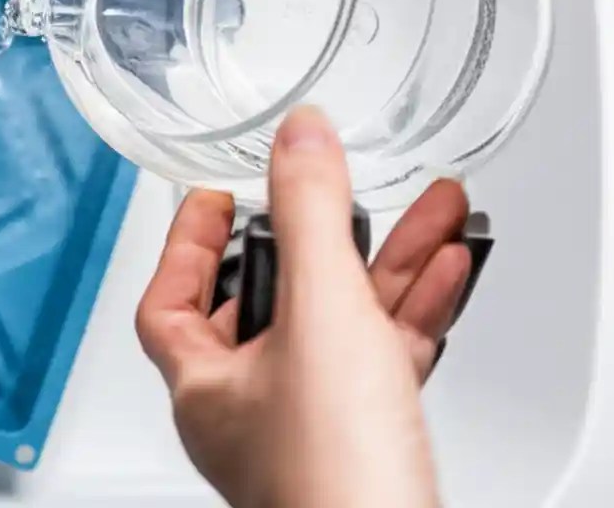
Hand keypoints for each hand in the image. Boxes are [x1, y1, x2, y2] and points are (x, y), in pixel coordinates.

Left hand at [135, 107, 472, 507]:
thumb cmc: (333, 477)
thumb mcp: (320, 314)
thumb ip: (310, 217)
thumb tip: (297, 138)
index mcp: (205, 384)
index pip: (169, 299)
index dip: (187, 244)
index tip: (211, 198)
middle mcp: (250, 407)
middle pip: (273, 301)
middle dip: (322, 238)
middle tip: (340, 190)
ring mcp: (309, 426)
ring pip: (342, 325)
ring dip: (387, 263)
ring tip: (432, 210)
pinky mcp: (367, 441)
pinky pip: (383, 359)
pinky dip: (411, 310)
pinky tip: (444, 270)